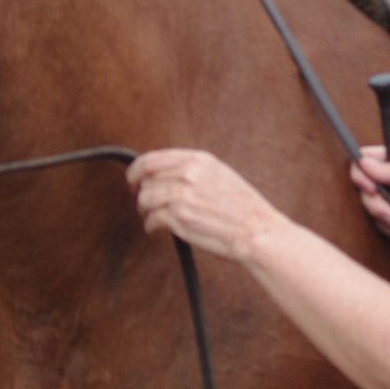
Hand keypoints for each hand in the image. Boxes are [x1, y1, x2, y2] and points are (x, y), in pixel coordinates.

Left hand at [127, 149, 288, 262]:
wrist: (255, 230)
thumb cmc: (241, 207)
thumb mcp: (219, 174)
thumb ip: (192, 169)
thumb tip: (164, 173)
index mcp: (198, 160)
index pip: (151, 159)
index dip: (136, 170)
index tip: (134, 179)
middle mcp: (188, 174)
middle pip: (145, 179)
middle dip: (140, 192)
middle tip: (142, 202)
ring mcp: (182, 195)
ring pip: (144, 199)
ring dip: (145, 210)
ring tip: (153, 216)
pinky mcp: (179, 217)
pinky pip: (151, 220)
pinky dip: (151, 226)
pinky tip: (158, 228)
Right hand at [351, 147, 389, 260]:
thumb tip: (364, 162)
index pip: (367, 157)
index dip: (362, 171)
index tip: (370, 187)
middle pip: (362, 182)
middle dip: (377, 201)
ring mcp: (386, 196)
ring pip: (367, 202)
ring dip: (385, 214)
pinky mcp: (384, 213)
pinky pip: (372, 218)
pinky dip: (387, 224)